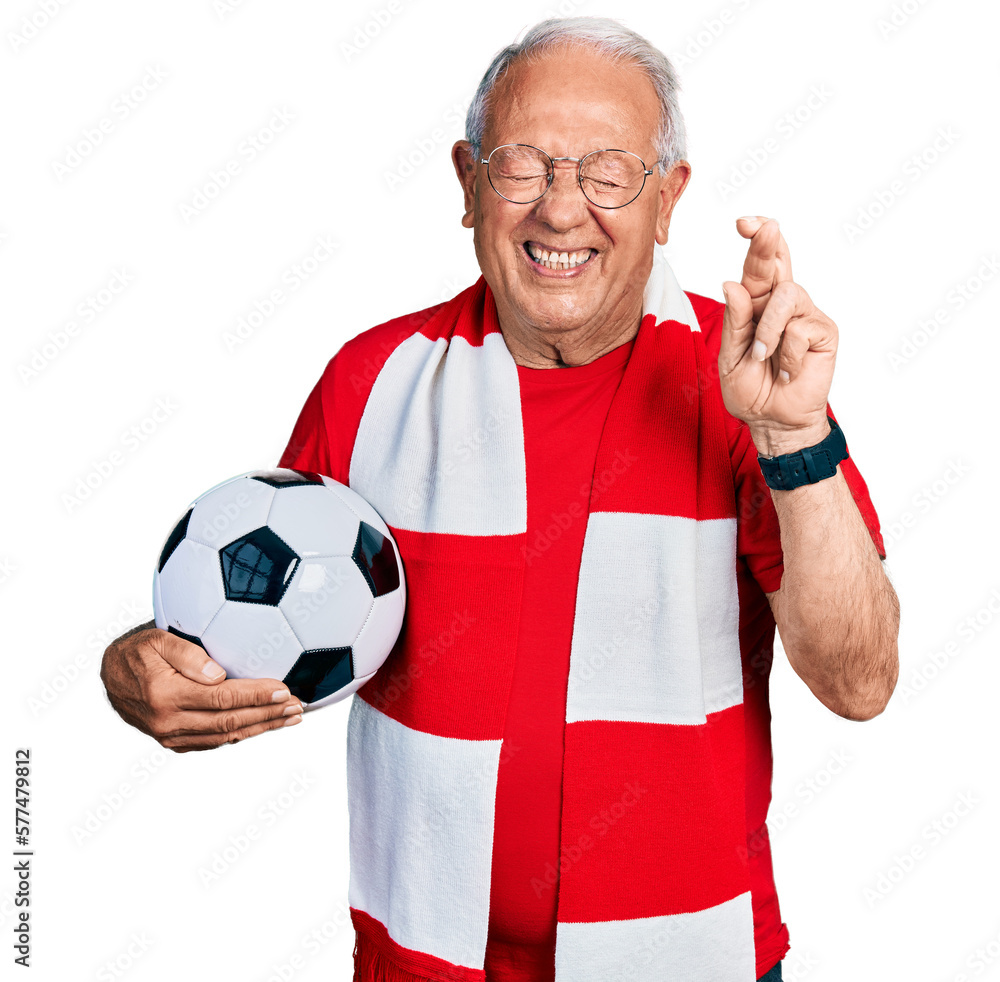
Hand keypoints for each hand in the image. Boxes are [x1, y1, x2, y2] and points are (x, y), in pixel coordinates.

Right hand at [99, 626, 302, 751]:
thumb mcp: (156, 639)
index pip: (221, 698)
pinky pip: (214, 741)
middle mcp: (168, 722)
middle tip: (297, 706)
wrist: (110, 677)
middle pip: (229, 721)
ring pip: (225, 736)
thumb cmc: (138, 651)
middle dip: (267, 714)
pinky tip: (263, 725)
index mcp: (165, 694)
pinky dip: (242, 734)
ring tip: (289, 718)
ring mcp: (171, 737)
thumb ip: (187, 654)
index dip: (255, 695)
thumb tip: (218, 673)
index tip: (283, 690)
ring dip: (261, 727)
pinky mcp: (175, 743)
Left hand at [719, 216, 836, 456]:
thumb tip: (731, 283)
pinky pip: (801, 329)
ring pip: (787, 296)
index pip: (758, 265)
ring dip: (768, 329)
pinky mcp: (824, 332)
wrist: (772, 421)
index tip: (744, 222)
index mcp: (756, 303)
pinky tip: (786, 372)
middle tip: (763, 229)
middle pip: (777, 264)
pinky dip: (786, 354)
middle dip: (767, 245)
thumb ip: (734, 321)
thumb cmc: (750, 388)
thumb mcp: (730, 356)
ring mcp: (806, 314)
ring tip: (761, 356)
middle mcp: (782, 302)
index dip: (756, 239)